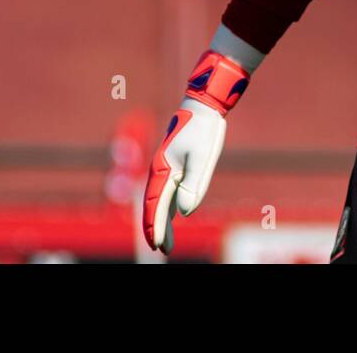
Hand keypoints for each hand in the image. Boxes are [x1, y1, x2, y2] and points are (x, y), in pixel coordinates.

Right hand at [143, 98, 226, 253]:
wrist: (202, 107)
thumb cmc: (202, 131)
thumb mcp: (202, 158)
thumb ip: (193, 185)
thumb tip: (185, 213)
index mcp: (164, 169)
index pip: (155, 204)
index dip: (155, 225)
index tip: (156, 244)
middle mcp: (160, 171)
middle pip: (154, 206)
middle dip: (156, 228)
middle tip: (162, 250)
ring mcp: (166, 169)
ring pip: (160, 201)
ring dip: (161, 221)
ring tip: (165, 243)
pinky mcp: (175, 166)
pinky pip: (168, 192)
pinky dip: (167, 208)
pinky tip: (171, 218)